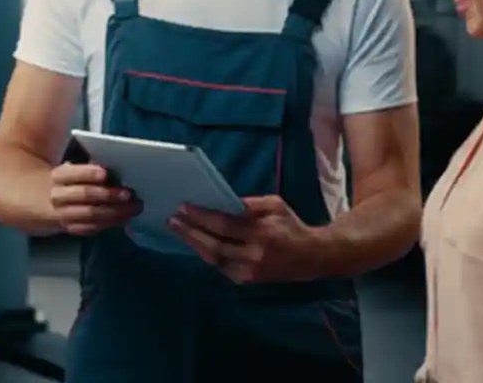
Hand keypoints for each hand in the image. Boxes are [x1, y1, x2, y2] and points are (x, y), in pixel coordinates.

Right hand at [49, 163, 141, 235]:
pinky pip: (91, 228)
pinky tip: (124, 219)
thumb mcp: (74, 169)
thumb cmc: (70, 180)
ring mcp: (63, 215)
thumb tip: (116, 168)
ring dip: (115, 212)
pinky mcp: (70, 229)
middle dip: (108, 195)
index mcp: (59, 176)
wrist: (47, 201)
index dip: (89, 173)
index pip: (73, 173)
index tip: (106, 173)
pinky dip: (110, 223)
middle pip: (84, 195)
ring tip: (134, 208)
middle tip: (128, 194)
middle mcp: (58, 196)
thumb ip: (91, 168)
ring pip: (90, 215)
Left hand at [167, 195, 320, 283]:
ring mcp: (248, 272)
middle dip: (191, 232)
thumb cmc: (291, 225)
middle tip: (173, 220)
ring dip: (194, 244)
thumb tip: (220, 202)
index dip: (202, 216)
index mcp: (262, 234)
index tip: (183, 207)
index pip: (225, 225)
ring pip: (213, 259)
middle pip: (214, 245)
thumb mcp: (274, 205)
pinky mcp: (246, 280)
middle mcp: (253, 256)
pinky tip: (195, 241)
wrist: (310, 257)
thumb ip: (248, 204)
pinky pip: (220, 266)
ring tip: (178, 229)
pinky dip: (206, 253)